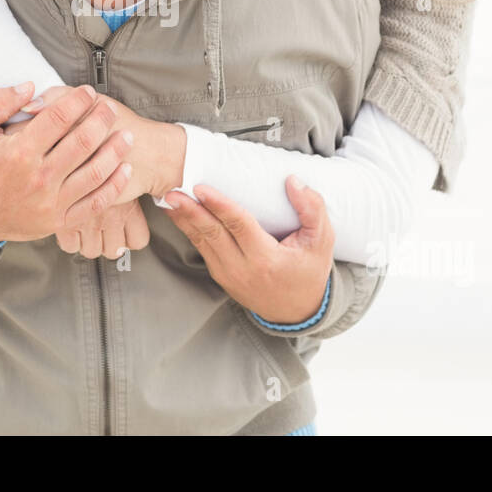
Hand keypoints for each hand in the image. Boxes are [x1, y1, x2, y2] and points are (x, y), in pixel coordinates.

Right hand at [0, 82, 134, 242]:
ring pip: (95, 172)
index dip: (77, 101)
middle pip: (82, 142)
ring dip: (116, 151)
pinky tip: (125, 169)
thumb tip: (30, 87)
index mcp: (19, 152)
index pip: (58, 118)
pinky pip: (96, 203)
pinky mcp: (60, 220)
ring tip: (126, 135)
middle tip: (110, 108)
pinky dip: (115, 185)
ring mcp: (52, 202)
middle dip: (101, 120)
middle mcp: (39, 177)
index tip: (88, 92)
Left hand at [163, 176, 333, 324]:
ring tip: (168, 199)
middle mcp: (243, 268)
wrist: (298, 311)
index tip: (201, 188)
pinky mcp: (220, 276)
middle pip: (212, 234)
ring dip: (183, 219)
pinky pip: (202, 249)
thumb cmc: (309, 270)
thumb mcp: (322, 241)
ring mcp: (228, 275)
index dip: (219, 206)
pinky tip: (178, 214)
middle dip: (190, 211)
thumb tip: (293, 181)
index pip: (239, 226)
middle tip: (172, 191)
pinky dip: (189, 230)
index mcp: (267, 258)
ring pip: (201, 242)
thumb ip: (312, 209)